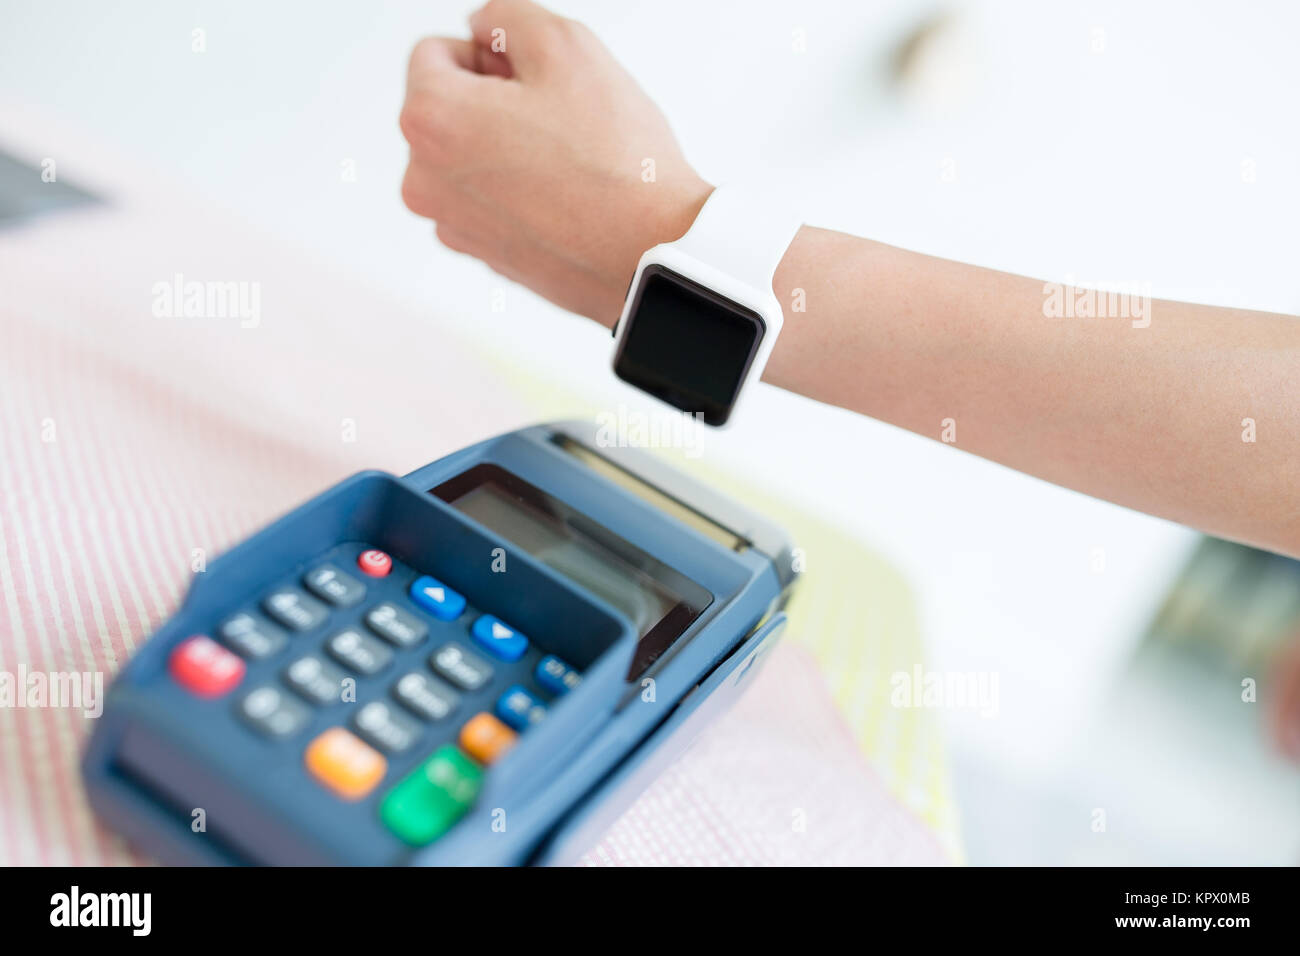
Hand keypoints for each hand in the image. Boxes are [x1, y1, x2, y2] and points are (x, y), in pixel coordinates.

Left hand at [399, 0, 712, 325]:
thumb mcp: (566, 44)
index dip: (490, 53)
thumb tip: (485, 29)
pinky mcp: (485, 257)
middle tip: (558, 118)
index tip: (534, 78)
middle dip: (493, 102)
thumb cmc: (615, 162)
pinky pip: (492, 203)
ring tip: (566, 160)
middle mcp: (423, 180)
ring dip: (506, 148)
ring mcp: (452, 226)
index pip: (434, 54)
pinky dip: (519, 192)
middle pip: (447, 109)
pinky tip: (566, 195)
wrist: (651, 255)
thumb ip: (507, 15)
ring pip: (470, 159)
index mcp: (429, 120)